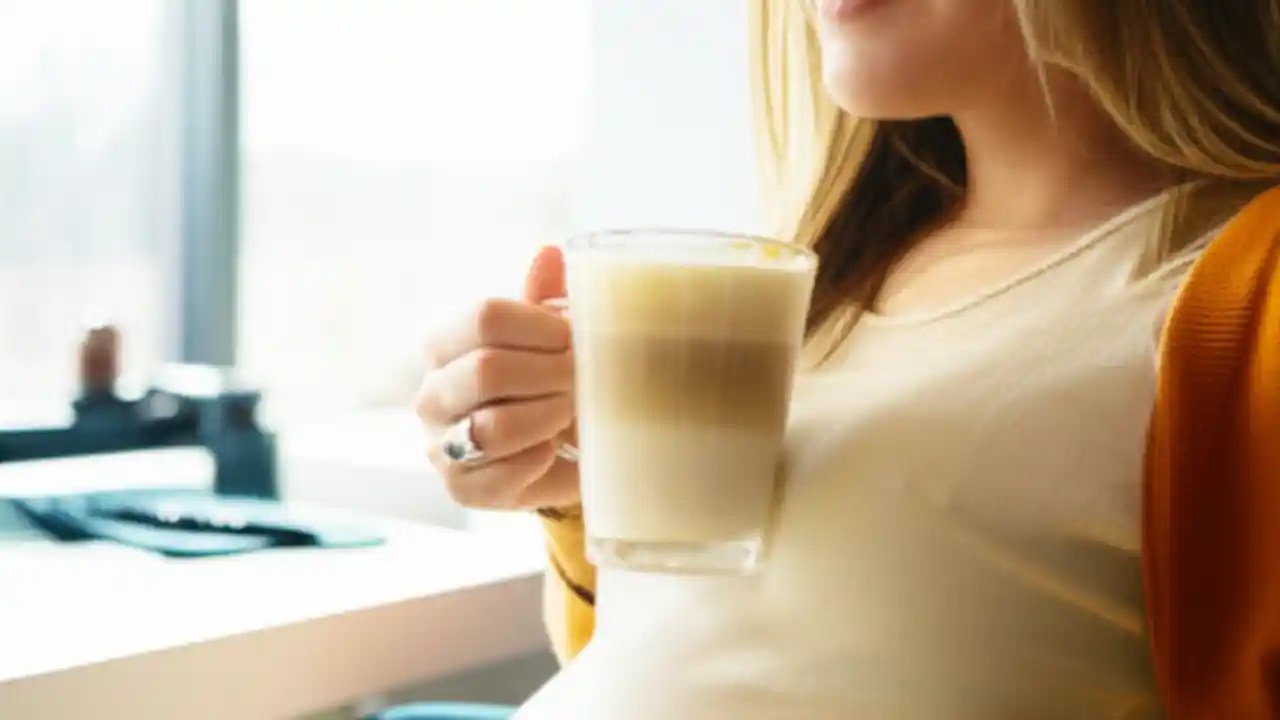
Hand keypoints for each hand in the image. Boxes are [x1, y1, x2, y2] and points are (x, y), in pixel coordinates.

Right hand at [417, 246, 580, 509]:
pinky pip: (496, 477)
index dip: (541, 325)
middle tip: (580, 379)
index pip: (484, 316)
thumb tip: (549, 254)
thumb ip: (545, 299)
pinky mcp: (460, 488)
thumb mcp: (548, 340)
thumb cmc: (546, 384)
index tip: (573, 338)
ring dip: (547, 418)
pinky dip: (535, 461)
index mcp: (445, 343)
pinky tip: (552, 449)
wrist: (554, 451)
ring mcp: (439, 443)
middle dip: (550, 374)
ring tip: (569, 412)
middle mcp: (431, 392)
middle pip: (487, 370)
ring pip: (492, 428)